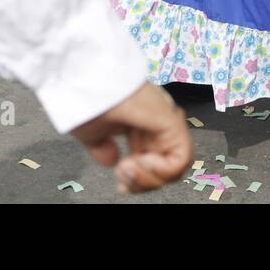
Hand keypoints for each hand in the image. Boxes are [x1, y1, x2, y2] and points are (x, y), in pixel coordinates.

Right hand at [69, 83, 192, 193]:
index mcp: (142, 129)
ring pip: (176, 168)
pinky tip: (141, 161)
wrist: (88, 85)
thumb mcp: (94, 133)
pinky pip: (181, 158)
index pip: (153, 165)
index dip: (138, 181)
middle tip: (122, 175)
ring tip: (127, 167)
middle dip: (142, 183)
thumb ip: (102, 148)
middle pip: (165, 171)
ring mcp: (166, 124)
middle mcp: (157, 127)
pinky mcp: (172, 122)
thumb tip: (112, 160)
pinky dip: (162, 171)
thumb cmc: (89, 101)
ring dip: (150, 179)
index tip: (120, 184)